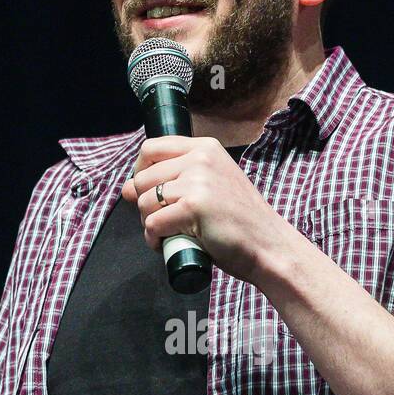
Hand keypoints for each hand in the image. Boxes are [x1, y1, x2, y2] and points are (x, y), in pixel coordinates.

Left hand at [121, 136, 283, 284]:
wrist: (268, 245)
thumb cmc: (239, 221)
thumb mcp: (209, 188)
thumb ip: (174, 181)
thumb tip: (126, 188)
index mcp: (205, 148)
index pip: (150, 148)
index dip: (140, 173)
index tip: (148, 193)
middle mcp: (200, 159)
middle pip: (142, 178)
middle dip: (144, 205)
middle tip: (164, 222)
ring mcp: (197, 182)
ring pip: (144, 202)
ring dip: (149, 224)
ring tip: (169, 234)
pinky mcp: (194, 207)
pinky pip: (153, 223)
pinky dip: (154, 239)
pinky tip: (168, 244)